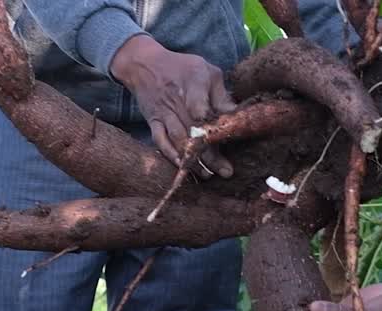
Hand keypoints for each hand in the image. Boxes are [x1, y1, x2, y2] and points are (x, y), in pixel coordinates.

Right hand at [110, 35, 237, 178]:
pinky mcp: (153, 121)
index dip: (212, 126)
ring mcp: (164, 112)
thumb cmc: (182, 67)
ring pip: (179, 140)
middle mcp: (177, 99)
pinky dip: (171, 155)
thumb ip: (221, 93)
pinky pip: (160, 141)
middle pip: (194, 130)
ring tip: (209, 175)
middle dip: (211, 154)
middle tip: (226, 171)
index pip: (202, 107)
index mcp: (194, 82)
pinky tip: (183, 167)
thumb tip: (236, 115)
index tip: (226, 139)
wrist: (144, 64)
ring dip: (194, 160)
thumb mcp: (206, 70)